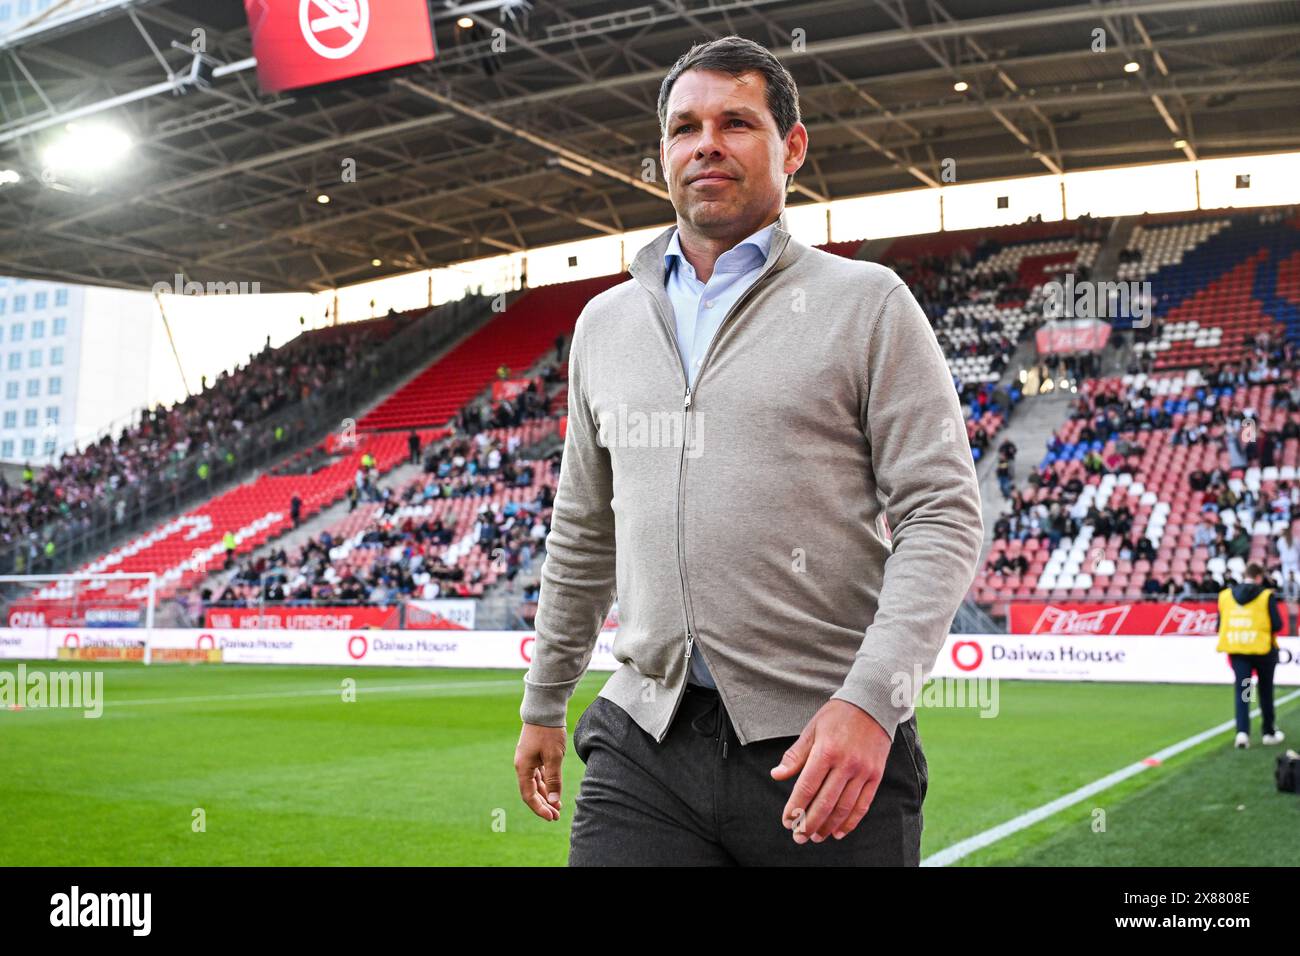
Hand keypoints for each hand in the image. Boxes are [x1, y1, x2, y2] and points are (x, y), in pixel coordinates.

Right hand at [514, 723, 566, 820]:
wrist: (545, 709)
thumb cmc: (549, 732)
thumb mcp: (554, 757)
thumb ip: (554, 779)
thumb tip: (555, 801)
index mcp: (523, 767)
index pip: (529, 795)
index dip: (539, 808)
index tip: (551, 817)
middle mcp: (523, 765)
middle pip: (531, 791)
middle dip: (543, 804)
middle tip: (556, 816)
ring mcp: (528, 760)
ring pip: (536, 783)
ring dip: (546, 795)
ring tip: (557, 807)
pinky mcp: (534, 754)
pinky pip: (539, 774)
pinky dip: (546, 784)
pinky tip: (555, 790)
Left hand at [770, 699, 890, 842]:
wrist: (873, 704)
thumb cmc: (837, 716)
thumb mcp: (812, 729)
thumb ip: (795, 755)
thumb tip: (776, 775)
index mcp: (826, 751)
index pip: (807, 786)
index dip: (796, 807)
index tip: (787, 820)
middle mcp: (846, 763)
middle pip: (825, 802)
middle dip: (809, 823)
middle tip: (798, 836)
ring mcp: (863, 771)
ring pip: (844, 807)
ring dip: (828, 826)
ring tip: (816, 837)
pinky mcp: (876, 776)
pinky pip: (863, 805)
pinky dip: (851, 822)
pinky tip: (839, 832)